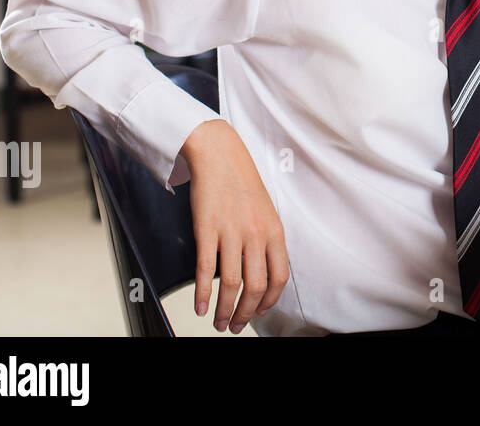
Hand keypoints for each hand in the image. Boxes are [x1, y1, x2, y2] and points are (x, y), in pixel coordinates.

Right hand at [179, 119, 289, 332]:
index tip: (261, 311)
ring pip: (232, 283)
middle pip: (256, 286)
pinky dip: (202, 293)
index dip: (270, 299)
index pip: (279, 276)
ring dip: (225, 309)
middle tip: (236, 325)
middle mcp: (256, 233)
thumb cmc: (241, 182)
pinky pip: (206, 269)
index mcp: (274, 230)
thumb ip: (266, 238)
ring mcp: (232, 232)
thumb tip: (263, 269)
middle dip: (246, 313)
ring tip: (219, 322)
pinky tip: (200, 306)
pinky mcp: (207, 229)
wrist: (219, 154)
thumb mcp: (265, 210)